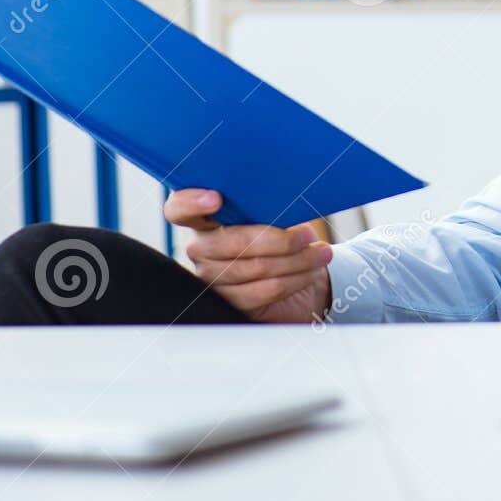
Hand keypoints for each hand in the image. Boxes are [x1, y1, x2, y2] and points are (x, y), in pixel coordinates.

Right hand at [164, 189, 332, 324]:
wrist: (297, 270)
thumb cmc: (281, 232)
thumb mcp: (272, 213)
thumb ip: (265, 204)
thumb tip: (283, 199)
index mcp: (205, 217)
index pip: (179, 209)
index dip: (191, 202)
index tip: (216, 198)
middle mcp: (202, 248)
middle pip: (232, 242)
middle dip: (278, 239)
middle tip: (308, 234)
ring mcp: (213, 277)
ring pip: (255, 267)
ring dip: (297, 260)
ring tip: (321, 253)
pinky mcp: (231, 302)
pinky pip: (263, 290)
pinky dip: (294, 279)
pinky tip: (311, 271)